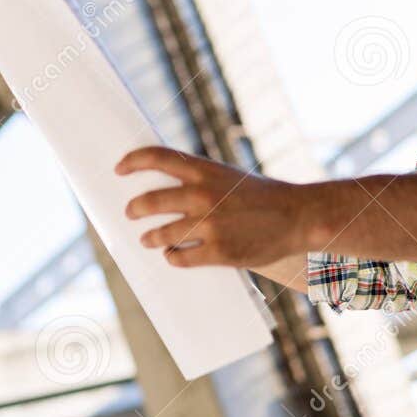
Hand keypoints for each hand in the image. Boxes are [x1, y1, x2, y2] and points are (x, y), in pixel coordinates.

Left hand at [116, 146, 315, 267]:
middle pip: (150, 202)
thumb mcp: (229, 177)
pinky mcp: (219, 253)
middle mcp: (202, 195)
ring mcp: (210, 226)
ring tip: (147, 239)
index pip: (157, 157)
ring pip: (161, 235)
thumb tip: (164, 186)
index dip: (133, 161)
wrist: (298, 217)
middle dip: (134, 209)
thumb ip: (199, 179)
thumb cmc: (262, 196)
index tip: (118, 169)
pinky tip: (171, 256)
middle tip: (130, 213)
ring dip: (149, 238)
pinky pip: (180, 258)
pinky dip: (171, 258)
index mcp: (205, 170)